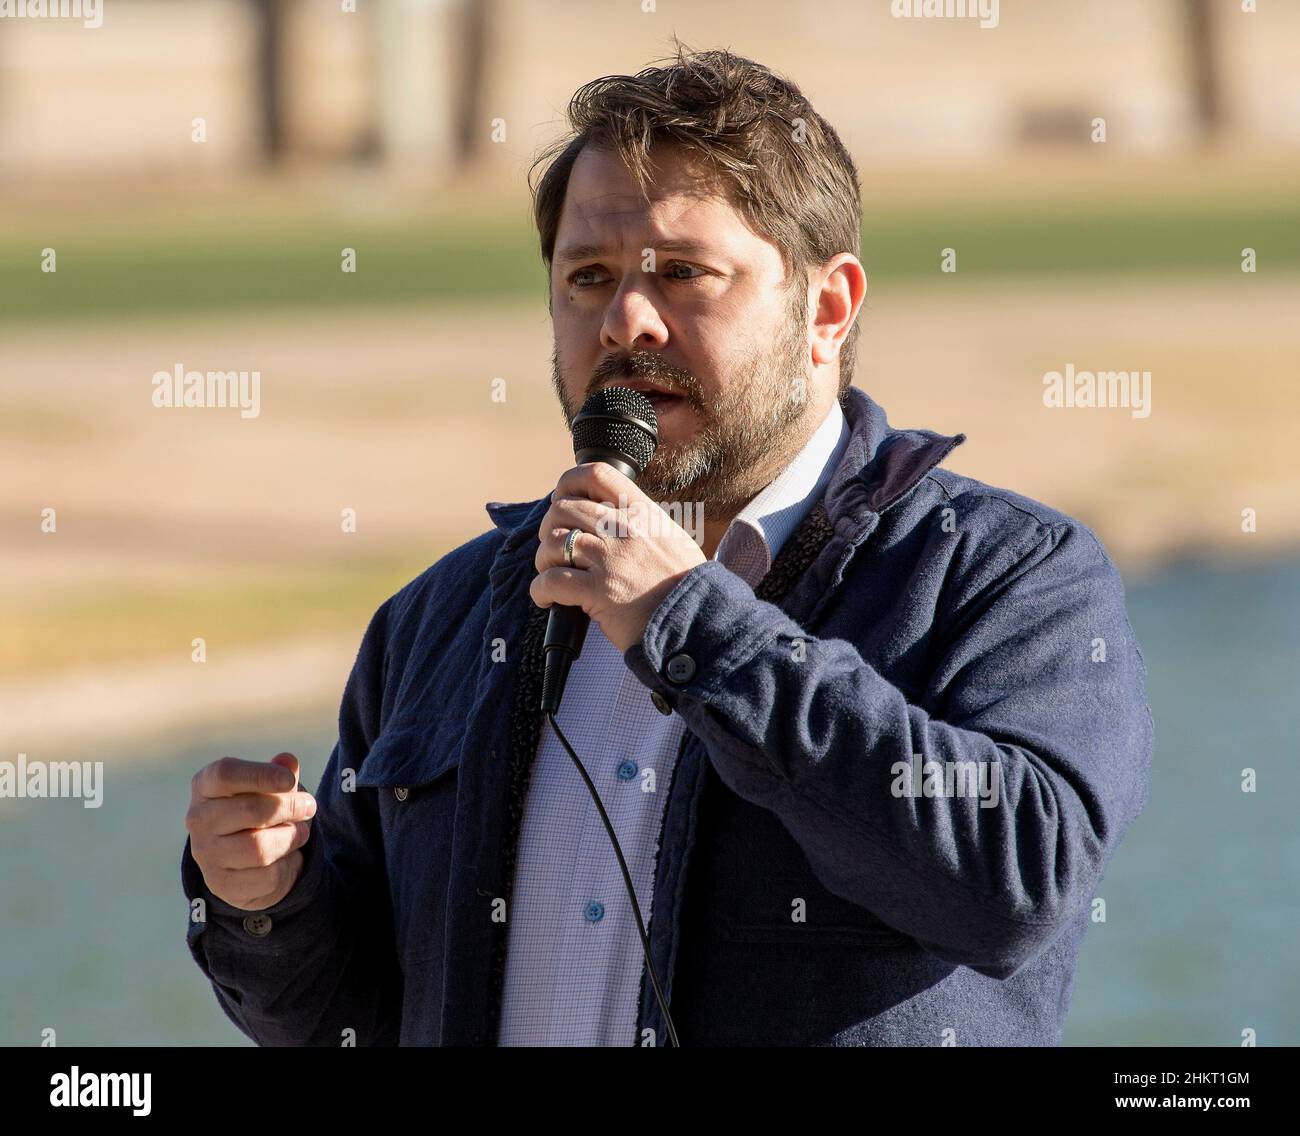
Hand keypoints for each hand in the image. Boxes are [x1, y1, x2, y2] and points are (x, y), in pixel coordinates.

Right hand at [186, 752, 316, 910]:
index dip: (261, 774)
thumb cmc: (258, 811)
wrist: (246, 859)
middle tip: (309, 806)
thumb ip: (280, 773)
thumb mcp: (269, 787)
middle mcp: (198, 819)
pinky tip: (285, 857)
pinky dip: (286, 865)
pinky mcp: (221, 884)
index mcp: (205, 786)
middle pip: (251, 809)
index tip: (289, 779)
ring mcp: (206, 854)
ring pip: (260, 847)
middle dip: (290, 807)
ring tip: (299, 831)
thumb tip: (288, 761)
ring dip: (291, 837)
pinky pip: (267, 875)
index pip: (226, 773)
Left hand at [530, 462, 706, 653]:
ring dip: (544, 560)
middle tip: (556, 549)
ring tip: (552, 573)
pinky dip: (540, 590)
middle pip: (563, 508)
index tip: (563, 501)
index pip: (595, 474)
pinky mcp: (599, 592)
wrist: (697, 622)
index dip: (568, 484)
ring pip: (553, 543)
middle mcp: (624, 529)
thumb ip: (640, 523)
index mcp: (641, 512)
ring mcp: (611, 559)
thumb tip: (609, 514)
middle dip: (550, 528)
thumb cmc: (684, 586)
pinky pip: (551, 581)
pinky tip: (547, 599)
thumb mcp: (671, 538)